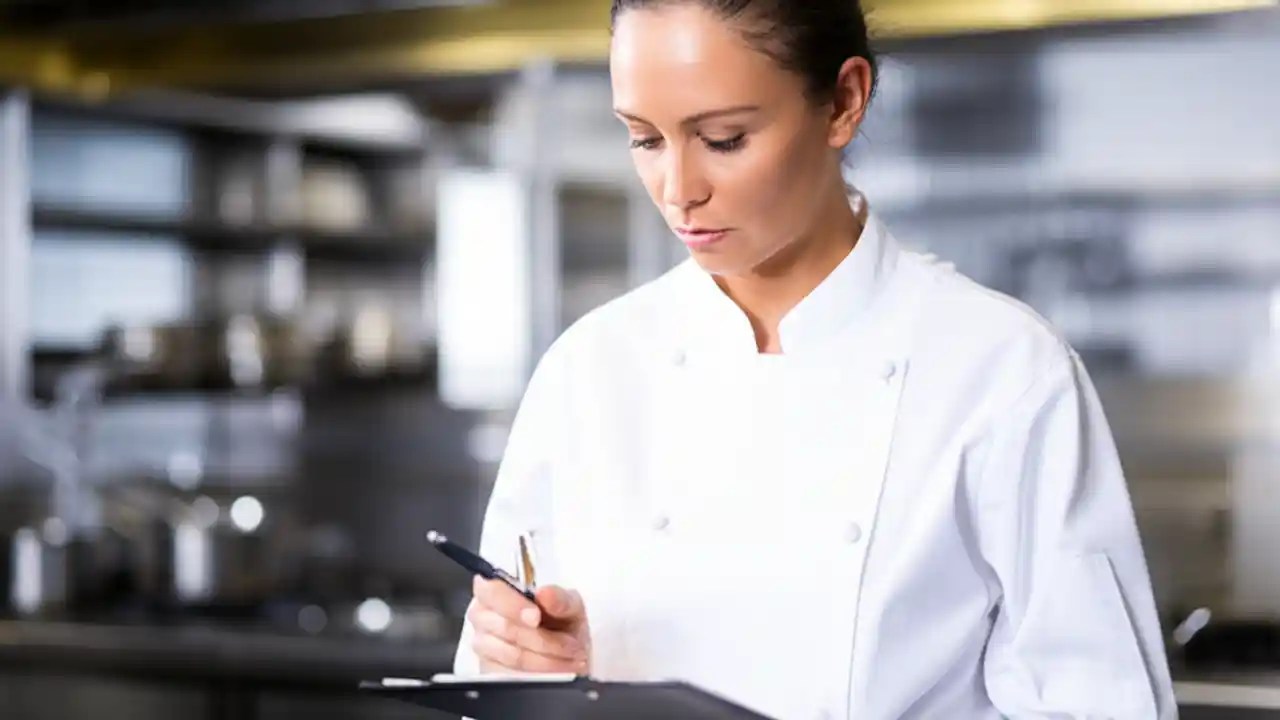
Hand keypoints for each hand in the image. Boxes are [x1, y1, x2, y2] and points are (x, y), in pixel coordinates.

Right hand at [467, 575, 591, 673]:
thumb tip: (545, 593)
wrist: (567, 649)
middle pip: (505, 627)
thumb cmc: (560, 620)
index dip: (514, 606)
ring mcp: (483, 644)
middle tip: (569, 643)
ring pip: (513, 655)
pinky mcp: (489, 670)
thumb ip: (559, 598)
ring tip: (569, 656)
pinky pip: (513, 675)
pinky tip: (557, 668)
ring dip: (547, 658)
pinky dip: (540, 673)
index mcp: (495, 589)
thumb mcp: (569, 604)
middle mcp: (482, 615)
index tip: (536, 617)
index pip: (492, 592)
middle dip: (542, 638)